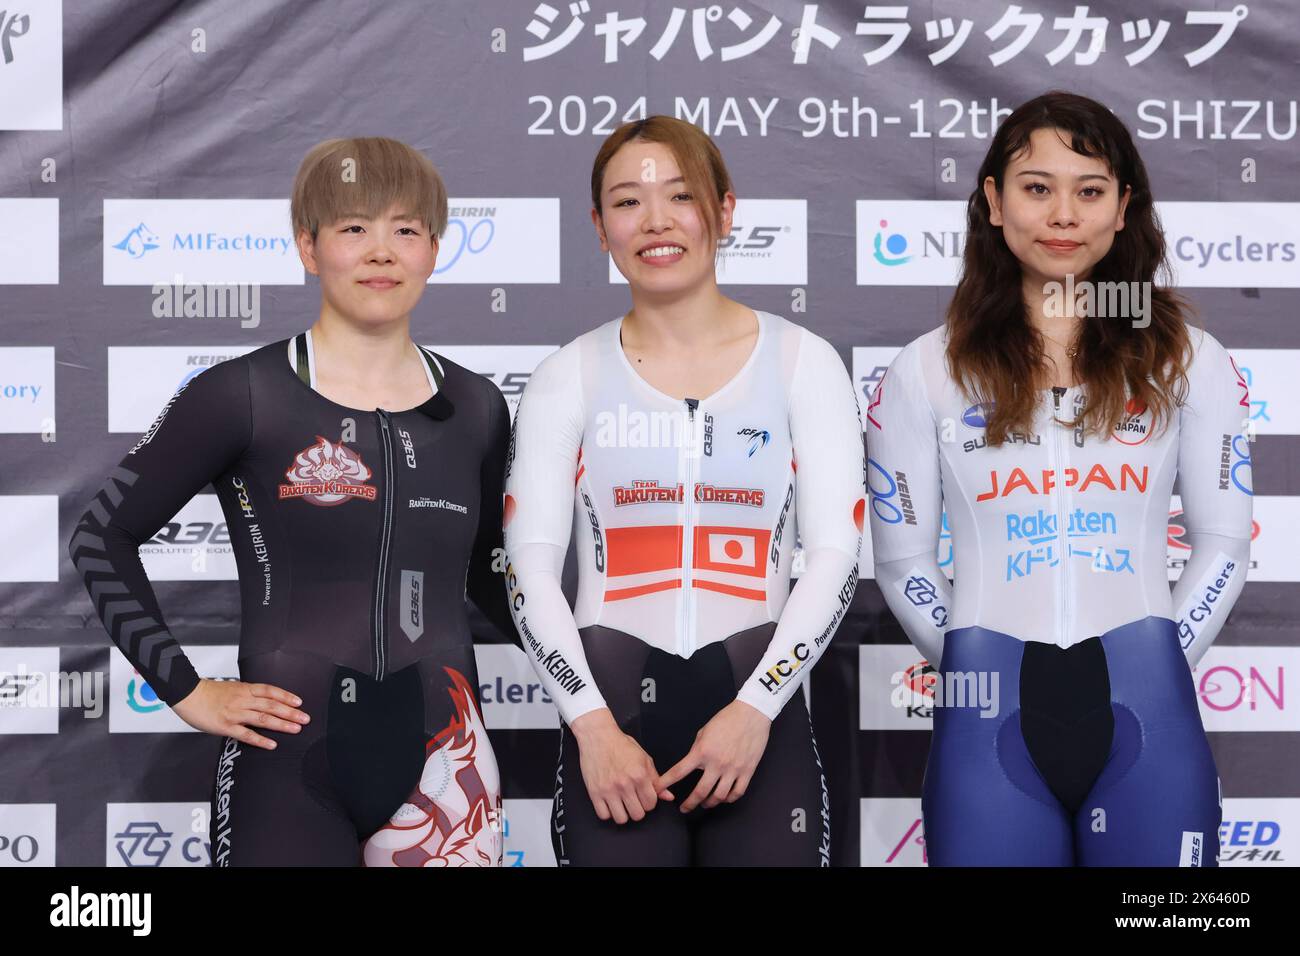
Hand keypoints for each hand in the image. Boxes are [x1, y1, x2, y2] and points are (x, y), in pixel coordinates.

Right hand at [172, 678, 309, 749]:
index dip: (286, 696)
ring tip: (296, 729)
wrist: (188, 694)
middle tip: (305, 719)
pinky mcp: (225, 727)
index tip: (299, 702)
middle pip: (271, 705)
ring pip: (262, 719)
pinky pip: (246, 734)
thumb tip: (263, 700)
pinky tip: (272, 745)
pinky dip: (260, 740)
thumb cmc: (209, 692)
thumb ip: (248, 694)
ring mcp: (235, 713)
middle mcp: (243, 700)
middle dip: (290, 712)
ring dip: (281, 724)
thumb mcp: (232, 687)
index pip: (270, 691)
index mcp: (245, 689)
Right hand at [570, 708, 673, 823]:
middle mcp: (625, 784)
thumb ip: (656, 779)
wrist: (598, 736)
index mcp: (640, 775)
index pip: (651, 804)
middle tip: (633, 800)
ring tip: (621, 803)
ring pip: (621, 819)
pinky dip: (607, 812)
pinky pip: (604, 815)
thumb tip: (668, 796)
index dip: (649, 802)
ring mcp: (608, 789)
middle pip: (638, 815)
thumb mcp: (643, 758)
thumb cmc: (621, 745)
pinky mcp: (594, 792)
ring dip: (623, 813)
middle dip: (637, 809)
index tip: (644, 797)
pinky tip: (609, 803)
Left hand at [659, 699, 770, 812]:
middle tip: (684, 808)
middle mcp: (717, 763)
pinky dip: (729, 799)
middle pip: (700, 792)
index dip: (665, 783)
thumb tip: (692, 763)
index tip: (657, 790)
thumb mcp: (704, 731)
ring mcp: (733, 769)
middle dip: (689, 804)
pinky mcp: (747, 771)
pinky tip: (724, 798)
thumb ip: (697, 749)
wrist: (751, 715)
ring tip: (705, 803)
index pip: (679, 771)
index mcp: (702, 752)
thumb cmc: (727, 719)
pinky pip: (737, 793)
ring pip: (719, 796)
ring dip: (709, 803)